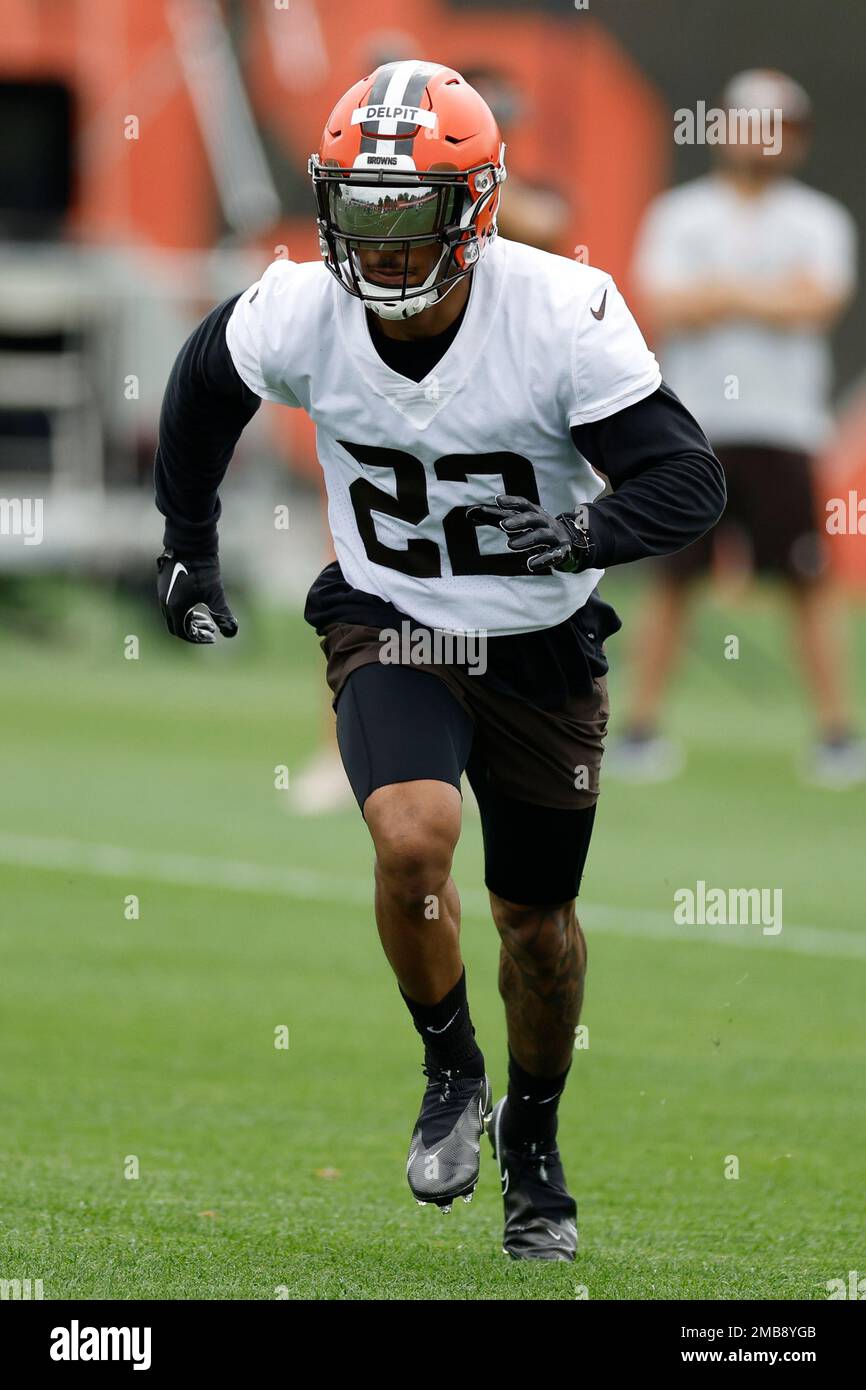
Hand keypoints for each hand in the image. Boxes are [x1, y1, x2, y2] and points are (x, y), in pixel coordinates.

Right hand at [156, 550, 237, 643]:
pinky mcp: (164, 585)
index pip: (183, 633)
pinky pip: (172, 605)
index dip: (198, 638)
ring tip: (207, 619)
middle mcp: (165, 603)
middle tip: (211, 630)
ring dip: (190, 621)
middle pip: (177, 627)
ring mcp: (163, 593)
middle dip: (194, 631)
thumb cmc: (202, 569)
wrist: (190, 544)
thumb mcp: (215, 593)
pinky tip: (198, 604)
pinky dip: (184, 610)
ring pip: (174, 616)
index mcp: (175, 608)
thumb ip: (222, 614)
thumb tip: (232, 632)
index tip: (213, 637)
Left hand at [465, 494, 591, 573]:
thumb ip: (495, 518)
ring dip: (526, 539)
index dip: (512, 501)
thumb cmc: (536, 530)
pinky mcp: (561, 551)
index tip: (497, 500)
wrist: (570, 543)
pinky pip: (553, 554)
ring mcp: (554, 536)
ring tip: (510, 545)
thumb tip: (469, 512)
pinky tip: (530, 565)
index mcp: (535, 513)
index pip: (523, 504)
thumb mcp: (518, 523)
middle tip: (503, 525)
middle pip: (532, 517)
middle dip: (518, 520)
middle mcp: (545, 521)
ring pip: (541, 535)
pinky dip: (542, 559)